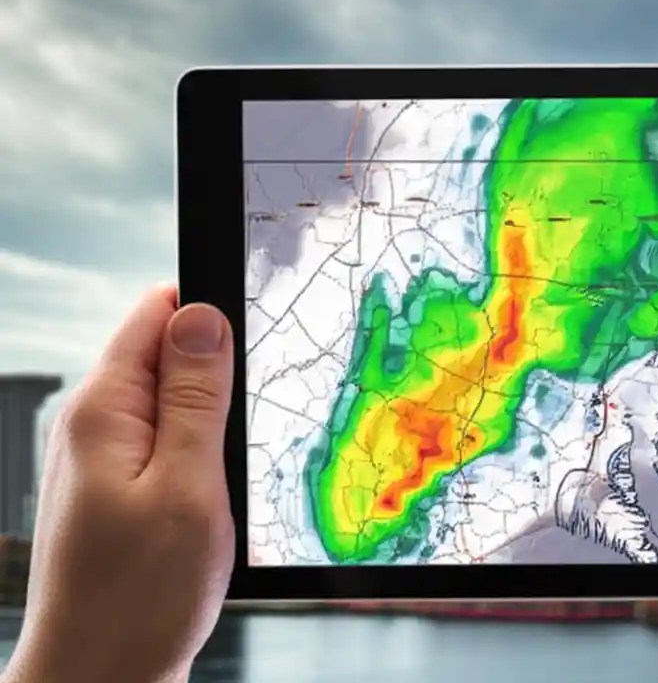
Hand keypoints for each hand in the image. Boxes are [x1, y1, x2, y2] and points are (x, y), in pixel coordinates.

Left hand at [5, 286, 234, 682]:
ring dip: (218, 426)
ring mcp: (105, 462)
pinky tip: (221, 499)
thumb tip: (201, 313)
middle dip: (224, 375)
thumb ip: (197, 397)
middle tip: (258, 423)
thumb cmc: (139, 598)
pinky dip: (205, 461)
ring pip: (177, 407)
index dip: (214, 309)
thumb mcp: (188, 485)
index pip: (157, 313)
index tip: (264, 328)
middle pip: (169, 358)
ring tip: (239, 471)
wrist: (100, 679)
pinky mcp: (122, 494)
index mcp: (104, 410)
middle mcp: (95, 427)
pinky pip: (171, 448)